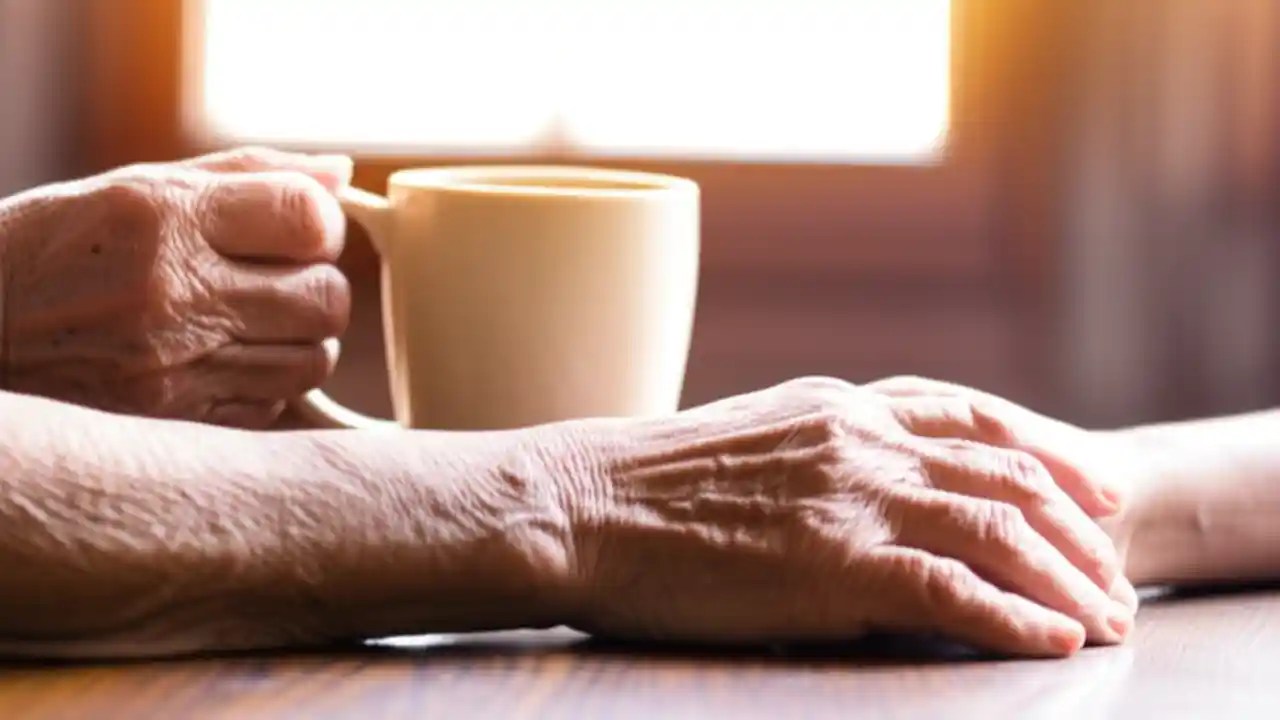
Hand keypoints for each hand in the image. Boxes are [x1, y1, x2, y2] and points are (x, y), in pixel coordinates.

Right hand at [0, 147, 351, 427]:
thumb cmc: (52, 250)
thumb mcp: (131, 188)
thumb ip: (244, 175)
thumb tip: (341, 177)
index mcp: (162, 219)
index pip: (309, 220)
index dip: (322, 225)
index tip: (298, 231)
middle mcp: (170, 295)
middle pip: (326, 298)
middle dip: (317, 284)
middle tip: (279, 279)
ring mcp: (172, 368)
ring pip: (314, 359)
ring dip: (300, 339)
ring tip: (250, 322)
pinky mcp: (172, 423)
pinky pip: (273, 404)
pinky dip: (265, 383)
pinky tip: (219, 361)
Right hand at [560, 377, 1135, 656]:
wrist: (580, 504)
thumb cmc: (645, 484)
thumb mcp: (749, 439)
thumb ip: (818, 449)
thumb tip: (859, 486)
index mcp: (839, 406)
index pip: (973, 415)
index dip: (1047, 448)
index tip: (1091, 482)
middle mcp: (860, 440)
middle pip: (1008, 470)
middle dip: (1079, 525)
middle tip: (1115, 569)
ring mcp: (852, 498)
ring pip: (1001, 527)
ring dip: (1067, 577)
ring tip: (1106, 617)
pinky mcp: (836, 564)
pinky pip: (956, 591)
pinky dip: (1015, 617)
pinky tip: (1052, 641)